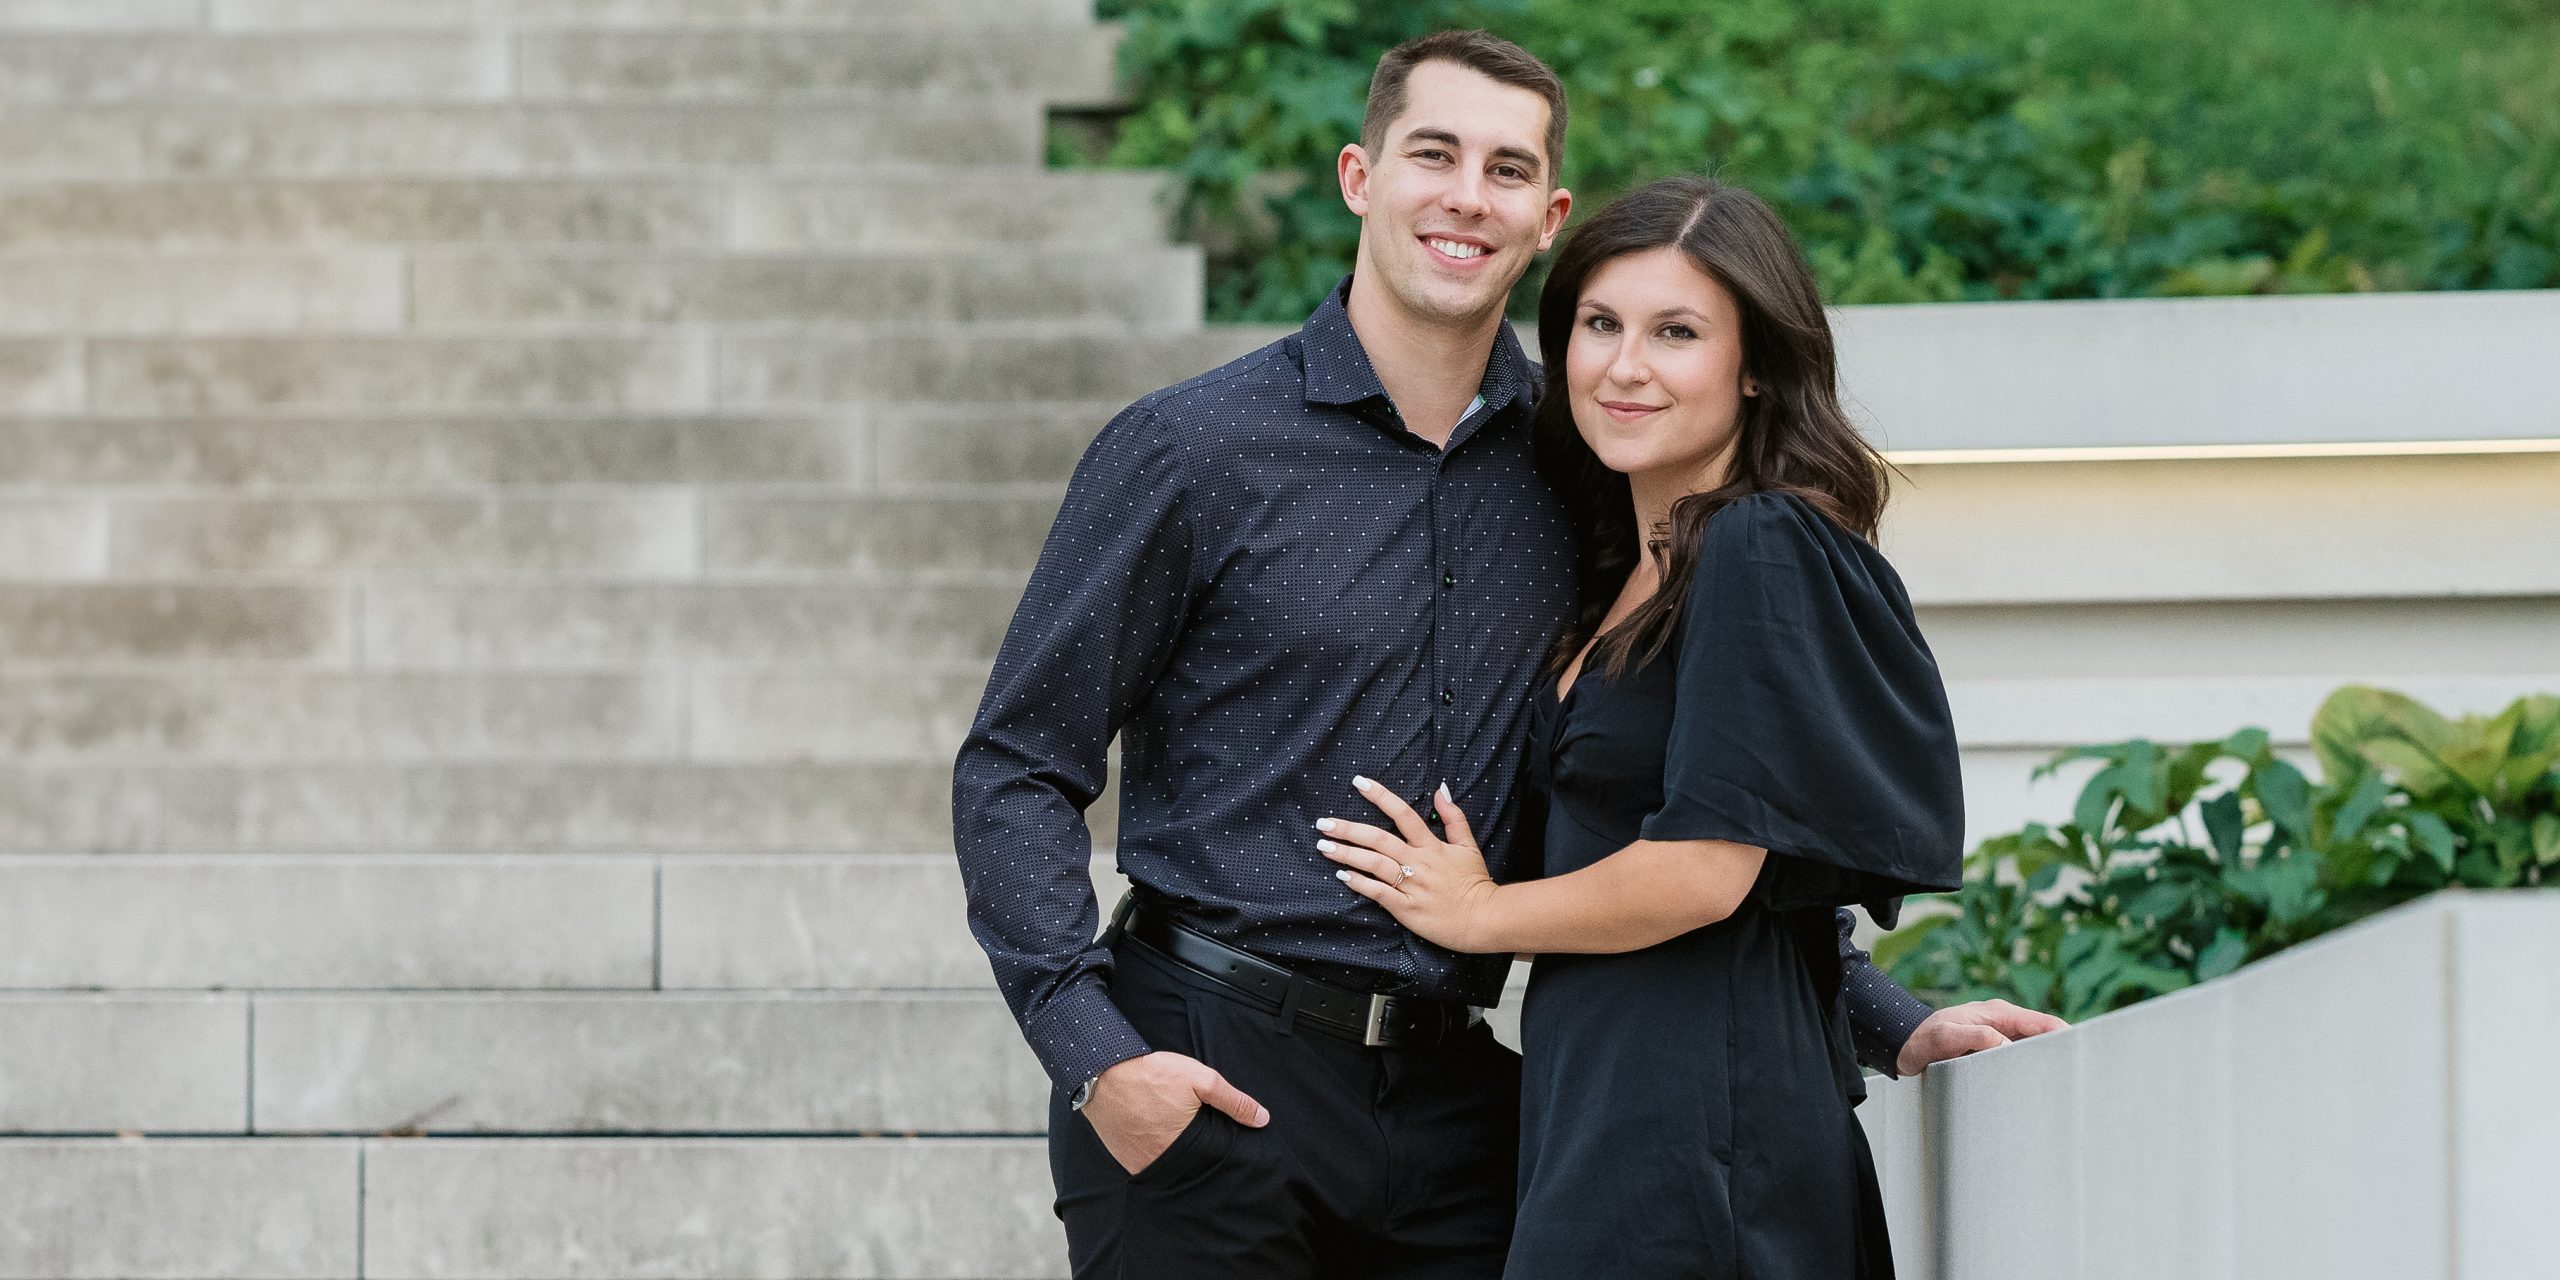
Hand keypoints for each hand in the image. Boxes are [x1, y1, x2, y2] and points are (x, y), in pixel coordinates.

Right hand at [1081, 1051, 1268, 1176]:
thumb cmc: (1153, 1075)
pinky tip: (1156, 1134)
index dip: (1218, 1148)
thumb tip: (1262, 1120)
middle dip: (1197, 1153)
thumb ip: (1233, 1101)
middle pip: (1190, 1165)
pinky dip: (1154, 1152)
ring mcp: (1141, 1164)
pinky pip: (1147, 1162)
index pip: (1212, 1160)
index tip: (1218, 1136)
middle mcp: (1163, 1163)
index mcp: (1186, 1148)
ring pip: (1168, 1165)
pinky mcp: (1125, 1159)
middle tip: (1195, 1132)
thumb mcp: (1200, 1079)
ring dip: (1174, 1154)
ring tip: (1175, 1132)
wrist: (1102, 1073)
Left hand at [1317, 777, 1503, 952]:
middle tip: (1324, 823)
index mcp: (1432, 846)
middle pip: (1379, 839)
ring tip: (1324, 847)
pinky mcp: (1406, 908)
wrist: (1483, 919)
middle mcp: (1418, 863)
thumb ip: (1454, 817)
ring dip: (1347, 854)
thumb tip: (1440, 791)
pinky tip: (1343, 875)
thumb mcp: (1468, 846)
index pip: (1403, 814)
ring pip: (1374, 864)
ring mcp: (1411, 886)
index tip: (1359, 783)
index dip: (1381, 796)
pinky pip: (1378, 893)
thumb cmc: (1474, 882)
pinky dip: (1360, 883)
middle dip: (1349, 829)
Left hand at [1895, 999, 2068, 1075]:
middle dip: (2059, 1052)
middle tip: (2076, 1075)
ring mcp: (1999, 1038)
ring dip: (2044, 1063)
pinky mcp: (1993, 1053)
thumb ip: (1974, 1037)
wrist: (1903, 1045)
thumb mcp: (1944, 1037)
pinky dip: (2028, 1071)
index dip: (2063, 1035)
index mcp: (1997, 1013)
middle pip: (2043, 1037)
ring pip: (2032, 1050)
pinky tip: (2036, 1089)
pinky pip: (2017, 1060)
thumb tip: (2005, 1044)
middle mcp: (2002, 1024)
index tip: (2080, 1051)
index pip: (2041, 1022)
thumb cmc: (1922, 1039)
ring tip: (2062, 1086)